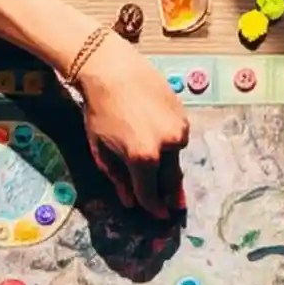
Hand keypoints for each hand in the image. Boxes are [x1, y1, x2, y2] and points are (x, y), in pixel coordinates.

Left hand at [77, 35, 188, 218]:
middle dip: (170, 195)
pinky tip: (160, 140)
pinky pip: (179, 139)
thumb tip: (131, 201)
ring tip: (164, 170)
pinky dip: (171, 145)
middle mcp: (167, 146)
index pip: (150, 193)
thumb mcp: (101, 149)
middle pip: (170, 180)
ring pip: (177, 158)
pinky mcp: (184, 116)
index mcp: (143, 158)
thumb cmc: (99, 110)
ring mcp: (178, 130)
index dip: (153, 207)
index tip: (159, 216)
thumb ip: (118, 178)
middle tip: (175, 207)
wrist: (112, 69)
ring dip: (170, 166)